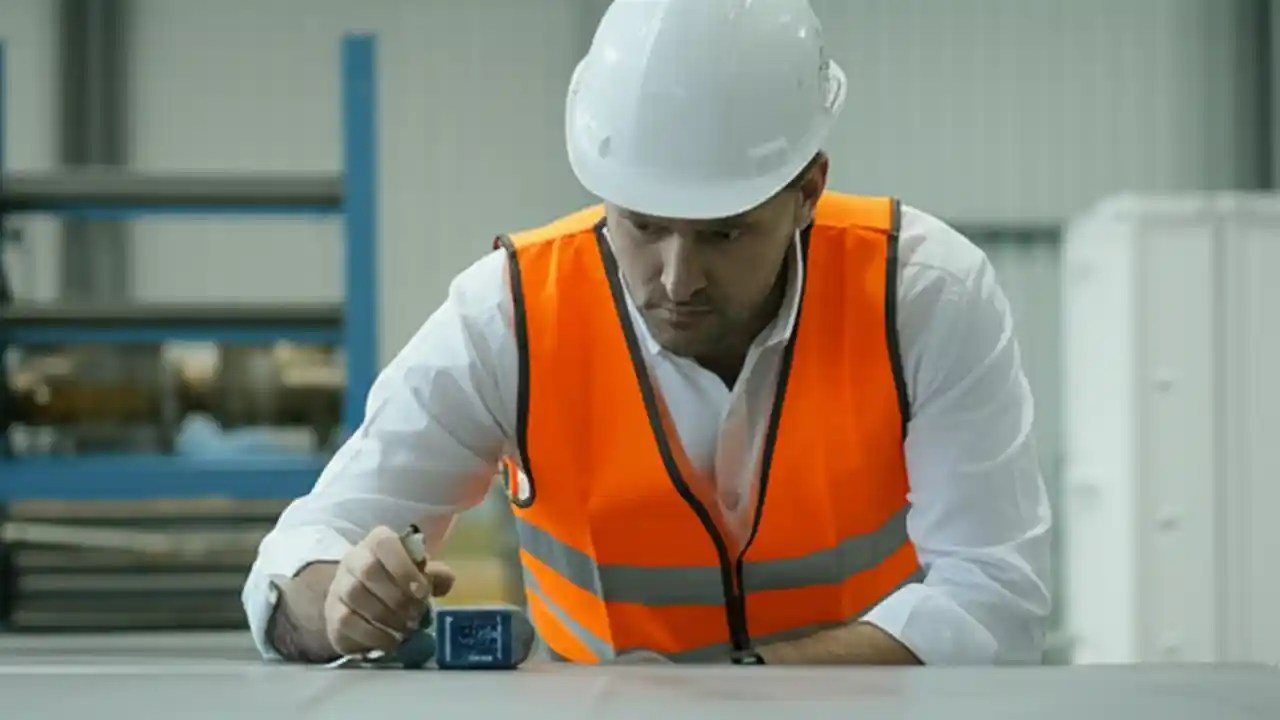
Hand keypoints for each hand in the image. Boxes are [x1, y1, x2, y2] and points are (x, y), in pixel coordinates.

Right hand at [323, 526, 455, 655]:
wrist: (360, 605)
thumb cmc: (396, 583)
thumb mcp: (418, 574)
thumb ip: (434, 575)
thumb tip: (446, 580)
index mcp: (377, 542)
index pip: (384, 543)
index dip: (403, 567)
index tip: (421, 591)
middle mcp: (354, 559)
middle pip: (369, 571)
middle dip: (397, 597)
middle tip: (416, 615)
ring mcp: (339, 586)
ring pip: (357, 596)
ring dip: (387, 616)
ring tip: (406, 629)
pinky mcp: (332, 613)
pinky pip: (347, 621)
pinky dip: (373, 634)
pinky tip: (391, 641)